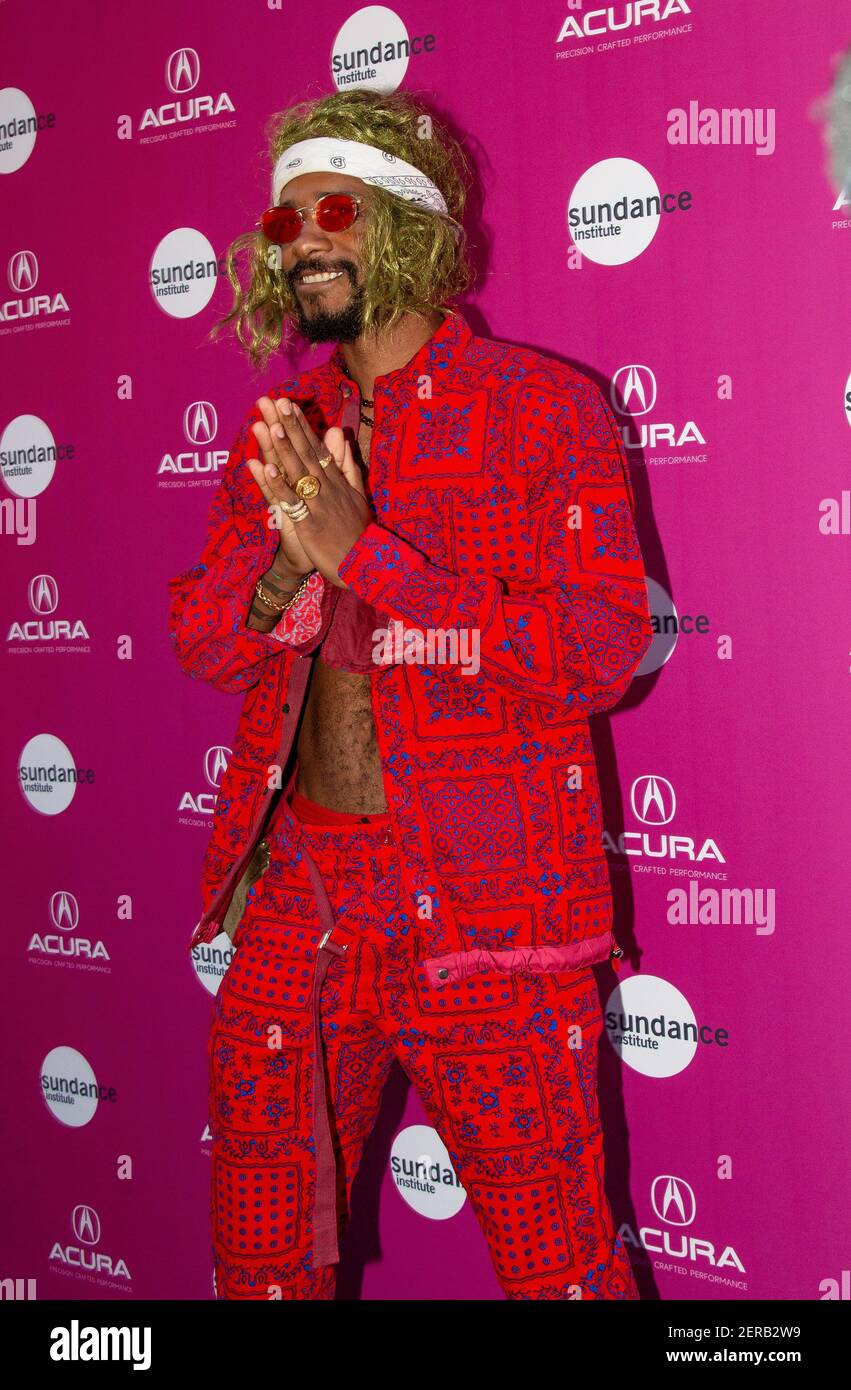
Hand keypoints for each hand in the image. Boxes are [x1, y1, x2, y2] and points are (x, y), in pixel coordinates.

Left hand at [249, 395, 371, 587]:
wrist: (366, 567)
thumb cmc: (360, 534)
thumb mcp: (358, 496)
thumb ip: (349, 467)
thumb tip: (342, 440)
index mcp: (339, 483)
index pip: (318, 449)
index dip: (303, 427)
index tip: (290, 405)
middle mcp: (329, 489)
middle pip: (307, 453)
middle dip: (291, 427)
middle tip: (277, 402)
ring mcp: (319, 506)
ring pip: (299, 472)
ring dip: (283, 449)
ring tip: (270, 425)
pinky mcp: (310, 525)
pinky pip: (292, 502)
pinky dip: (279, 485)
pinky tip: (265, 468)